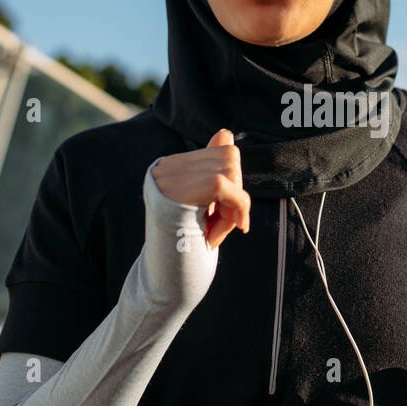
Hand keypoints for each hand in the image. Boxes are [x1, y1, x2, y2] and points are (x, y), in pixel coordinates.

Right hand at [150, 128, 251, 248]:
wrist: (168, 273)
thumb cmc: (189, 240)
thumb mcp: (207, 204)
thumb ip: (216, 172)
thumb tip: (224, 132)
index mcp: (172, 167)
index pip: (221, 149)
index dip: (233, 176)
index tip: (227, 205)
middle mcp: (167, 167)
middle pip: (229, 158)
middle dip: (236, 193)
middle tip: (223, 224)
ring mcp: (170, 177)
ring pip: (230, 172)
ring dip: (234, 205)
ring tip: (218, 229)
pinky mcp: (180, 189)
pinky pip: (225, 186)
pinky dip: (238, 206)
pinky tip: (238, 227)